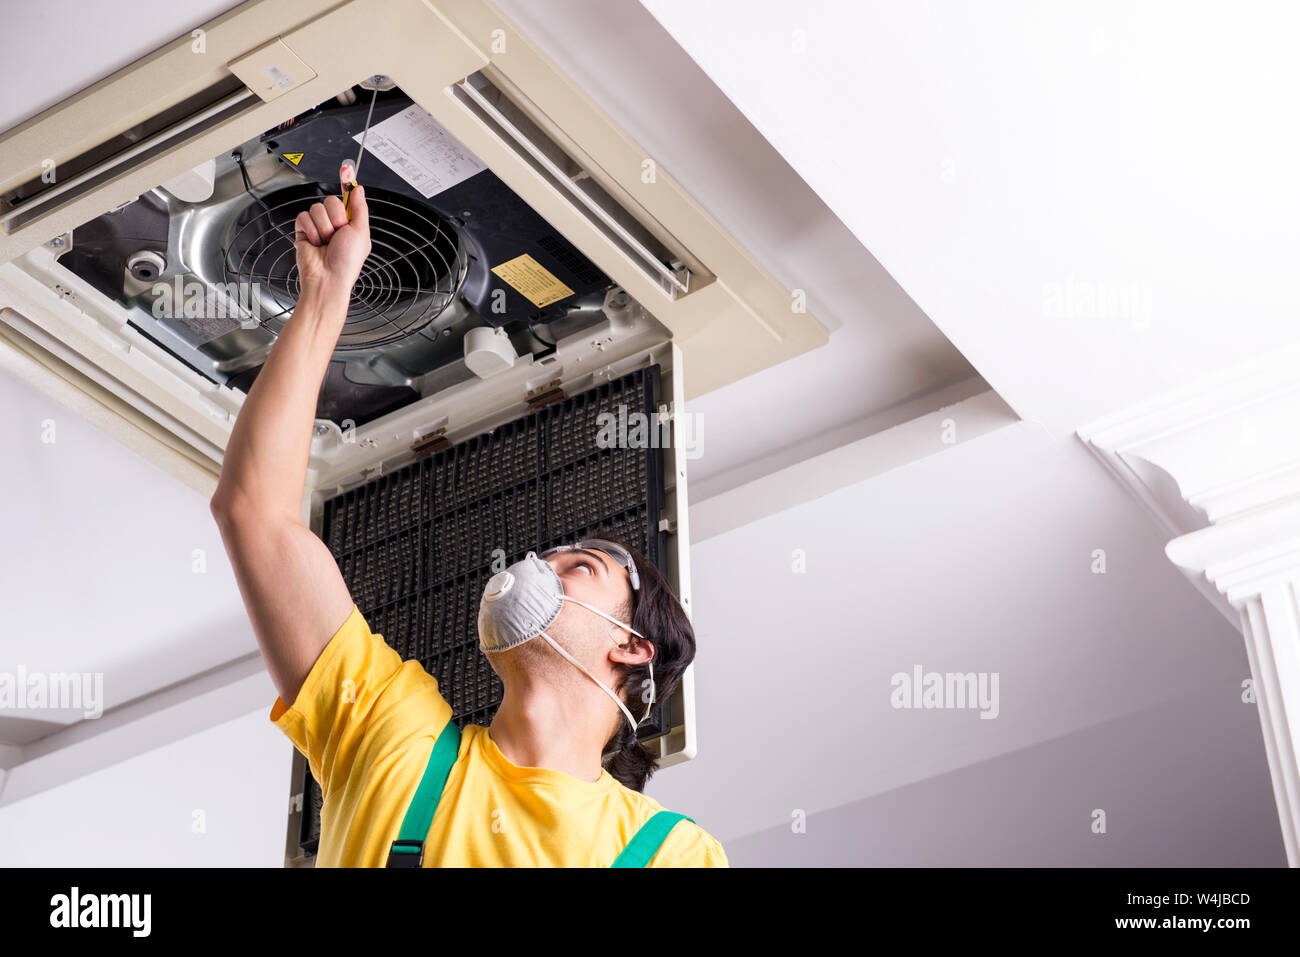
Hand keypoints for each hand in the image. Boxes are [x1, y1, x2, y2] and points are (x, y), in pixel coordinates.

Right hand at [294, 163, 370, 295]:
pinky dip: (311, 230)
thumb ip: (360, 208)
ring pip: (317, 208)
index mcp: (351, 223)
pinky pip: (304, 216)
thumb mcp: (361, 233)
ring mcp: (319, 225)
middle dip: (336, 218)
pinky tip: (316, 242)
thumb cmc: (346, 262)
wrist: (327, 278)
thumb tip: (358, 188)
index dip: (346, 181)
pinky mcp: (304, 229)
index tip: (346, 168)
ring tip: (327, 242)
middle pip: (331, 200)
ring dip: (324, 227)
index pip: (348, 197)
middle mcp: (335, 223)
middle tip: (338, 235)